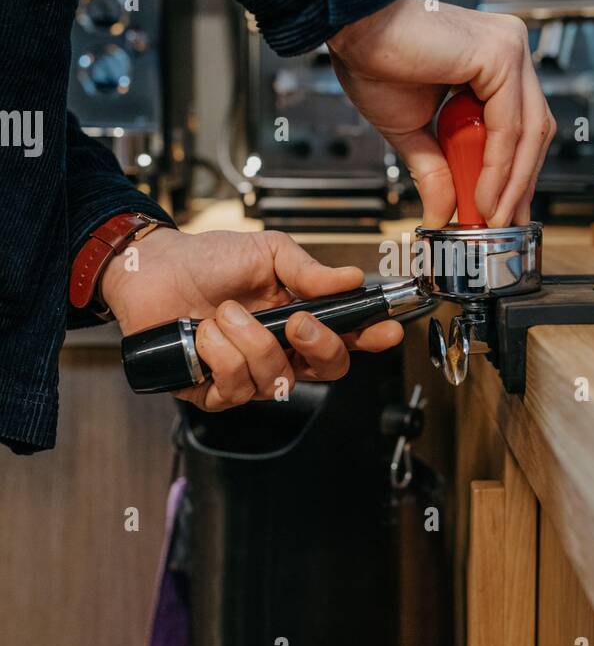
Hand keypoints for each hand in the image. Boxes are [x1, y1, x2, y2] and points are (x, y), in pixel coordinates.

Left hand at [100, 227, 402, 410]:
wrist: (154, 270)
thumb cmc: (208, 260)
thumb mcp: (267, 252)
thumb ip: (309, 270)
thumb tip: (351, 278)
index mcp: (301, 319)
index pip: (348, 338)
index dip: (372, 338)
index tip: (387, 331)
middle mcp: (280, 352)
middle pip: (326, 371)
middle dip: (318, 346)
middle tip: (298, 320)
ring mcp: (249, 376)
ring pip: (276, 380)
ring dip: (250, 341)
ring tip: (224, 313)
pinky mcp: (214, 393)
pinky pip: (235, 389)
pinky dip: (220, 356)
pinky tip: (205, 335)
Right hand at [328, 0, 554, 227]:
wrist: (353, 30)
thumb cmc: (375, 60)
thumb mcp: (413, 130)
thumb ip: (436, 168)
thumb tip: (441, 213)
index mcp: (495, 60)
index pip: (522, 125)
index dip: (516, 173)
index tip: (502, 210)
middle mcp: (509, 49)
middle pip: (534, 129)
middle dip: (520, 183)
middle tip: (504, 222)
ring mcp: (510, 48)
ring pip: (529, 130)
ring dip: (510, 183)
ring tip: (490, 216)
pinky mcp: (501, 55)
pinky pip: (509, 125)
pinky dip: (498, 167)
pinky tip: (483, 193)